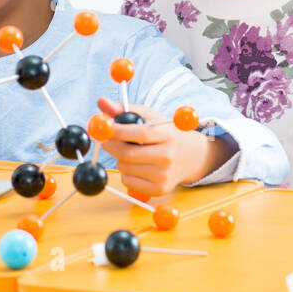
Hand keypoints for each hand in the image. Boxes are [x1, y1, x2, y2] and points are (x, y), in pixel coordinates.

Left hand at [95, 97, 230, 196]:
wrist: (191, 156)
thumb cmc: (166, 133)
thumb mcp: (150, 117)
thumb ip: (124, 110)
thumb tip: (101, 102)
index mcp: (167, 134)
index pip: (139, 133)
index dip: (117, 131)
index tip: (104, 127)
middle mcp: (167, 156)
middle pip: (128, 154)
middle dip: (110, 146)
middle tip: (105, 141)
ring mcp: (164, 175)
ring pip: (125, 168)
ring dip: (120, 159)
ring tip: (130, 152)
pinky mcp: (160, 189)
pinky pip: (128, 182)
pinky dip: (126, 173)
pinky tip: (137, 166)